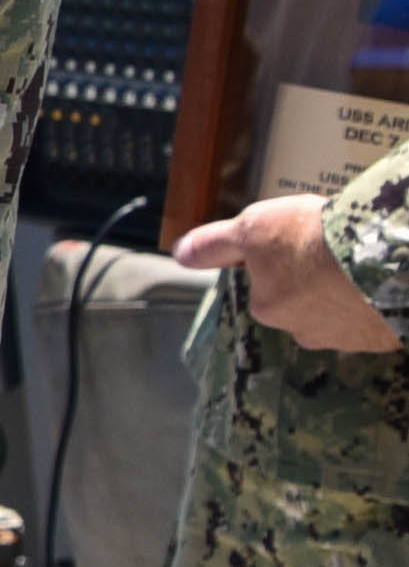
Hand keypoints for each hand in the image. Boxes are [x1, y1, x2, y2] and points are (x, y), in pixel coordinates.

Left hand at [179, 195, 404, 357]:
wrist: (385, 258)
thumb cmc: (315, 239)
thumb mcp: (254, 227)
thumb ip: (214, 244)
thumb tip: (180, 254)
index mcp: (268, 308)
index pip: (269, 284)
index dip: (284, 257)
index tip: (303, 240)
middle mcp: (304, 333)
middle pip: (304, 302)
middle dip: (315, 280)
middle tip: (335, 251)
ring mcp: (346, 339)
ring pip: (340, 314)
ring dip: (348, 293)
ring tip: (362, 264)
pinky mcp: (382, 338)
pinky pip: (374, 320)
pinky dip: (376, 304)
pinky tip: (381, 282)